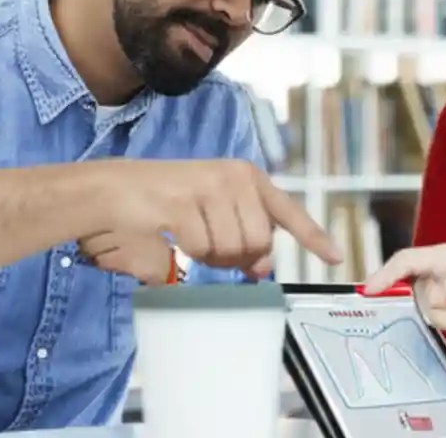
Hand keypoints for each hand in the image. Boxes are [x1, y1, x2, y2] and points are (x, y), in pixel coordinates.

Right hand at [82, 158, 340, 280]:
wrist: (108, 190)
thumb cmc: (162, 205)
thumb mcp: (212, 218)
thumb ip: (243, 239)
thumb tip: (264, 268)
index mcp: (247, 178)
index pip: (289, 211)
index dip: (314, 238)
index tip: (336, 258)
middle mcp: (235, 177)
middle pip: (258, 243)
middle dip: (235, 257)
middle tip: (206, 245)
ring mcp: (210, 187)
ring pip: (231, 249)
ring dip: (209, 256)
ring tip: (184, 235)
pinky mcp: (184, 202)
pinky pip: (200, 250)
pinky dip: (185, 254)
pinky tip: (167, 232)